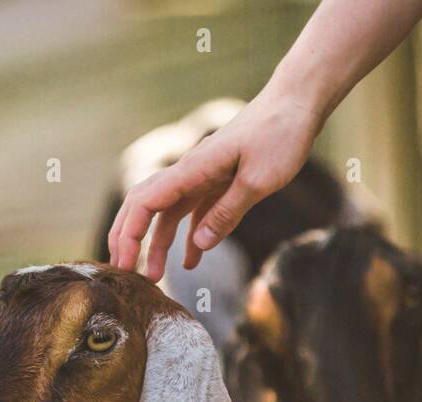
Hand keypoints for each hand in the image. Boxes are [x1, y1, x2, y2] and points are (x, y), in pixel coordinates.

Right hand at [107, 95, 321, 281]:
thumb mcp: (259, 179)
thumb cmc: (280, 134)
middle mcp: (190, 172)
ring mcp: (203, 176)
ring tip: (154, 277)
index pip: (144, 203)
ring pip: (167, 213)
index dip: (128, 235)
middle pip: (143, 206)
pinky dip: (189, 237)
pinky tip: (192, 261)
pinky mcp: (219, 180)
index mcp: (192, 169)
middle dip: (128, 238)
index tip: (124, 264)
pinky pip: (194, 212)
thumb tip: (200, 244)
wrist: (297, 103)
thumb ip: (228, 212)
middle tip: (124, 271)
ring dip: (157, 244)